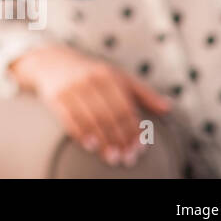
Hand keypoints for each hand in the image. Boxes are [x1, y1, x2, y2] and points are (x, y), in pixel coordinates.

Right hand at [11, 43, 172, 166]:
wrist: (52, 61)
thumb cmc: (92, 73)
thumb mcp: (118, 76)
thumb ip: (143, 93)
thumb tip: (168, 108)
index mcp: (109, 75)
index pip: (125, 107)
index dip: (134, 130)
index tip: (139, 148)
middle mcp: (90, 80)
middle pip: (109, 116)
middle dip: (120, 140)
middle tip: (126, 159)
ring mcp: (71, 88)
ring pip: (91, 120)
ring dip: (103, 142)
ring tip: (112, 158)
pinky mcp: (55, 97)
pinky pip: (69, 119)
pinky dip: (81, 134)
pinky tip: (91, 146)